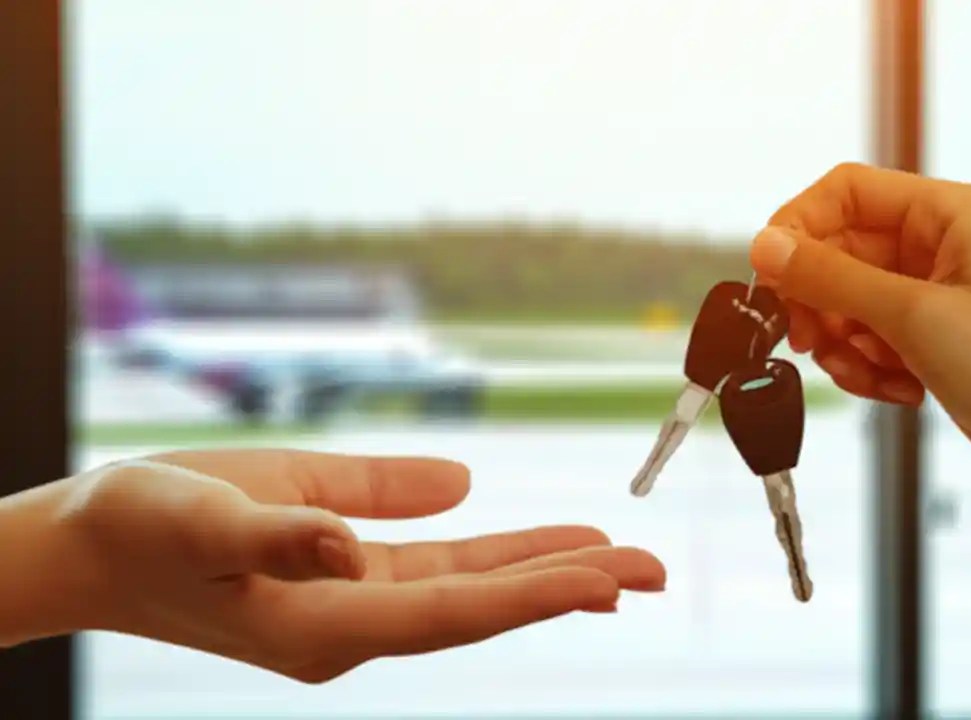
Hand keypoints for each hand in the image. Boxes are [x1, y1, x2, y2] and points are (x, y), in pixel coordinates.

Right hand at [41, 450, 663, 681]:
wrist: (93, 546)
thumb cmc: (136, 527)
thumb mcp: (201, 515)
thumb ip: (287, 531)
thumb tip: (372, 539)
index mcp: (320, 623)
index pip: (450, 611)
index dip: (530, 592)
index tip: (603, 579)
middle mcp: (351, 626)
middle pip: (480, 609)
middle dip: (566, 588)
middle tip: (652, 571)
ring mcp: (354, 606)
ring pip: (471, 591)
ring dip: (545, 573)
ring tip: (620, 561)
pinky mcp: (349, 577)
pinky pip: (442, 572)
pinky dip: (499, 559)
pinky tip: (544, 550)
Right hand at [748, 163, 970, 506]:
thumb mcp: (915, 318)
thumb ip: (832, 278)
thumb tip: (766, 244)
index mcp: (952, 212)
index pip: (847, 191)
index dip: (799, 227)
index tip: (769, 277)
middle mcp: (944, 243)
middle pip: (839, 251)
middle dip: (820, 303)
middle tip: (809, 343)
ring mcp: (938, 293)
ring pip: (847, 302)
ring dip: (843, 344)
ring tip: (873, 378)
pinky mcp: (935, 339)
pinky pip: (870, 339)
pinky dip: (868, 367)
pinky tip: (899, 392)